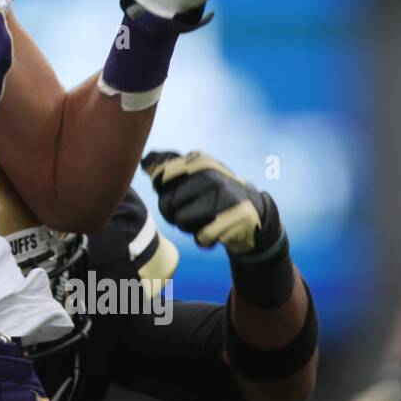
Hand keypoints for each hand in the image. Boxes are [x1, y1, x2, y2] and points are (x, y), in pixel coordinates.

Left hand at [141, 150, 280, 256]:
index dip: (164, 193)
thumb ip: (168, 168)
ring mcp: (223, 197)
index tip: (180, 194)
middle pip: (167, 204)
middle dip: (175, 213)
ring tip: (205, 219)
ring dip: (189, 227)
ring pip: (181, 221)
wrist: (256, 213)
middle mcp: (211, 176)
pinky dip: (205, 239)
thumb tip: (144, 161)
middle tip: (194, 210)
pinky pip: (200, 238)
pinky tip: (217, 230)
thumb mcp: (196, 174)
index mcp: (199, 161)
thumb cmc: (215, 195)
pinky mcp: (233, 219)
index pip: (160, 178)